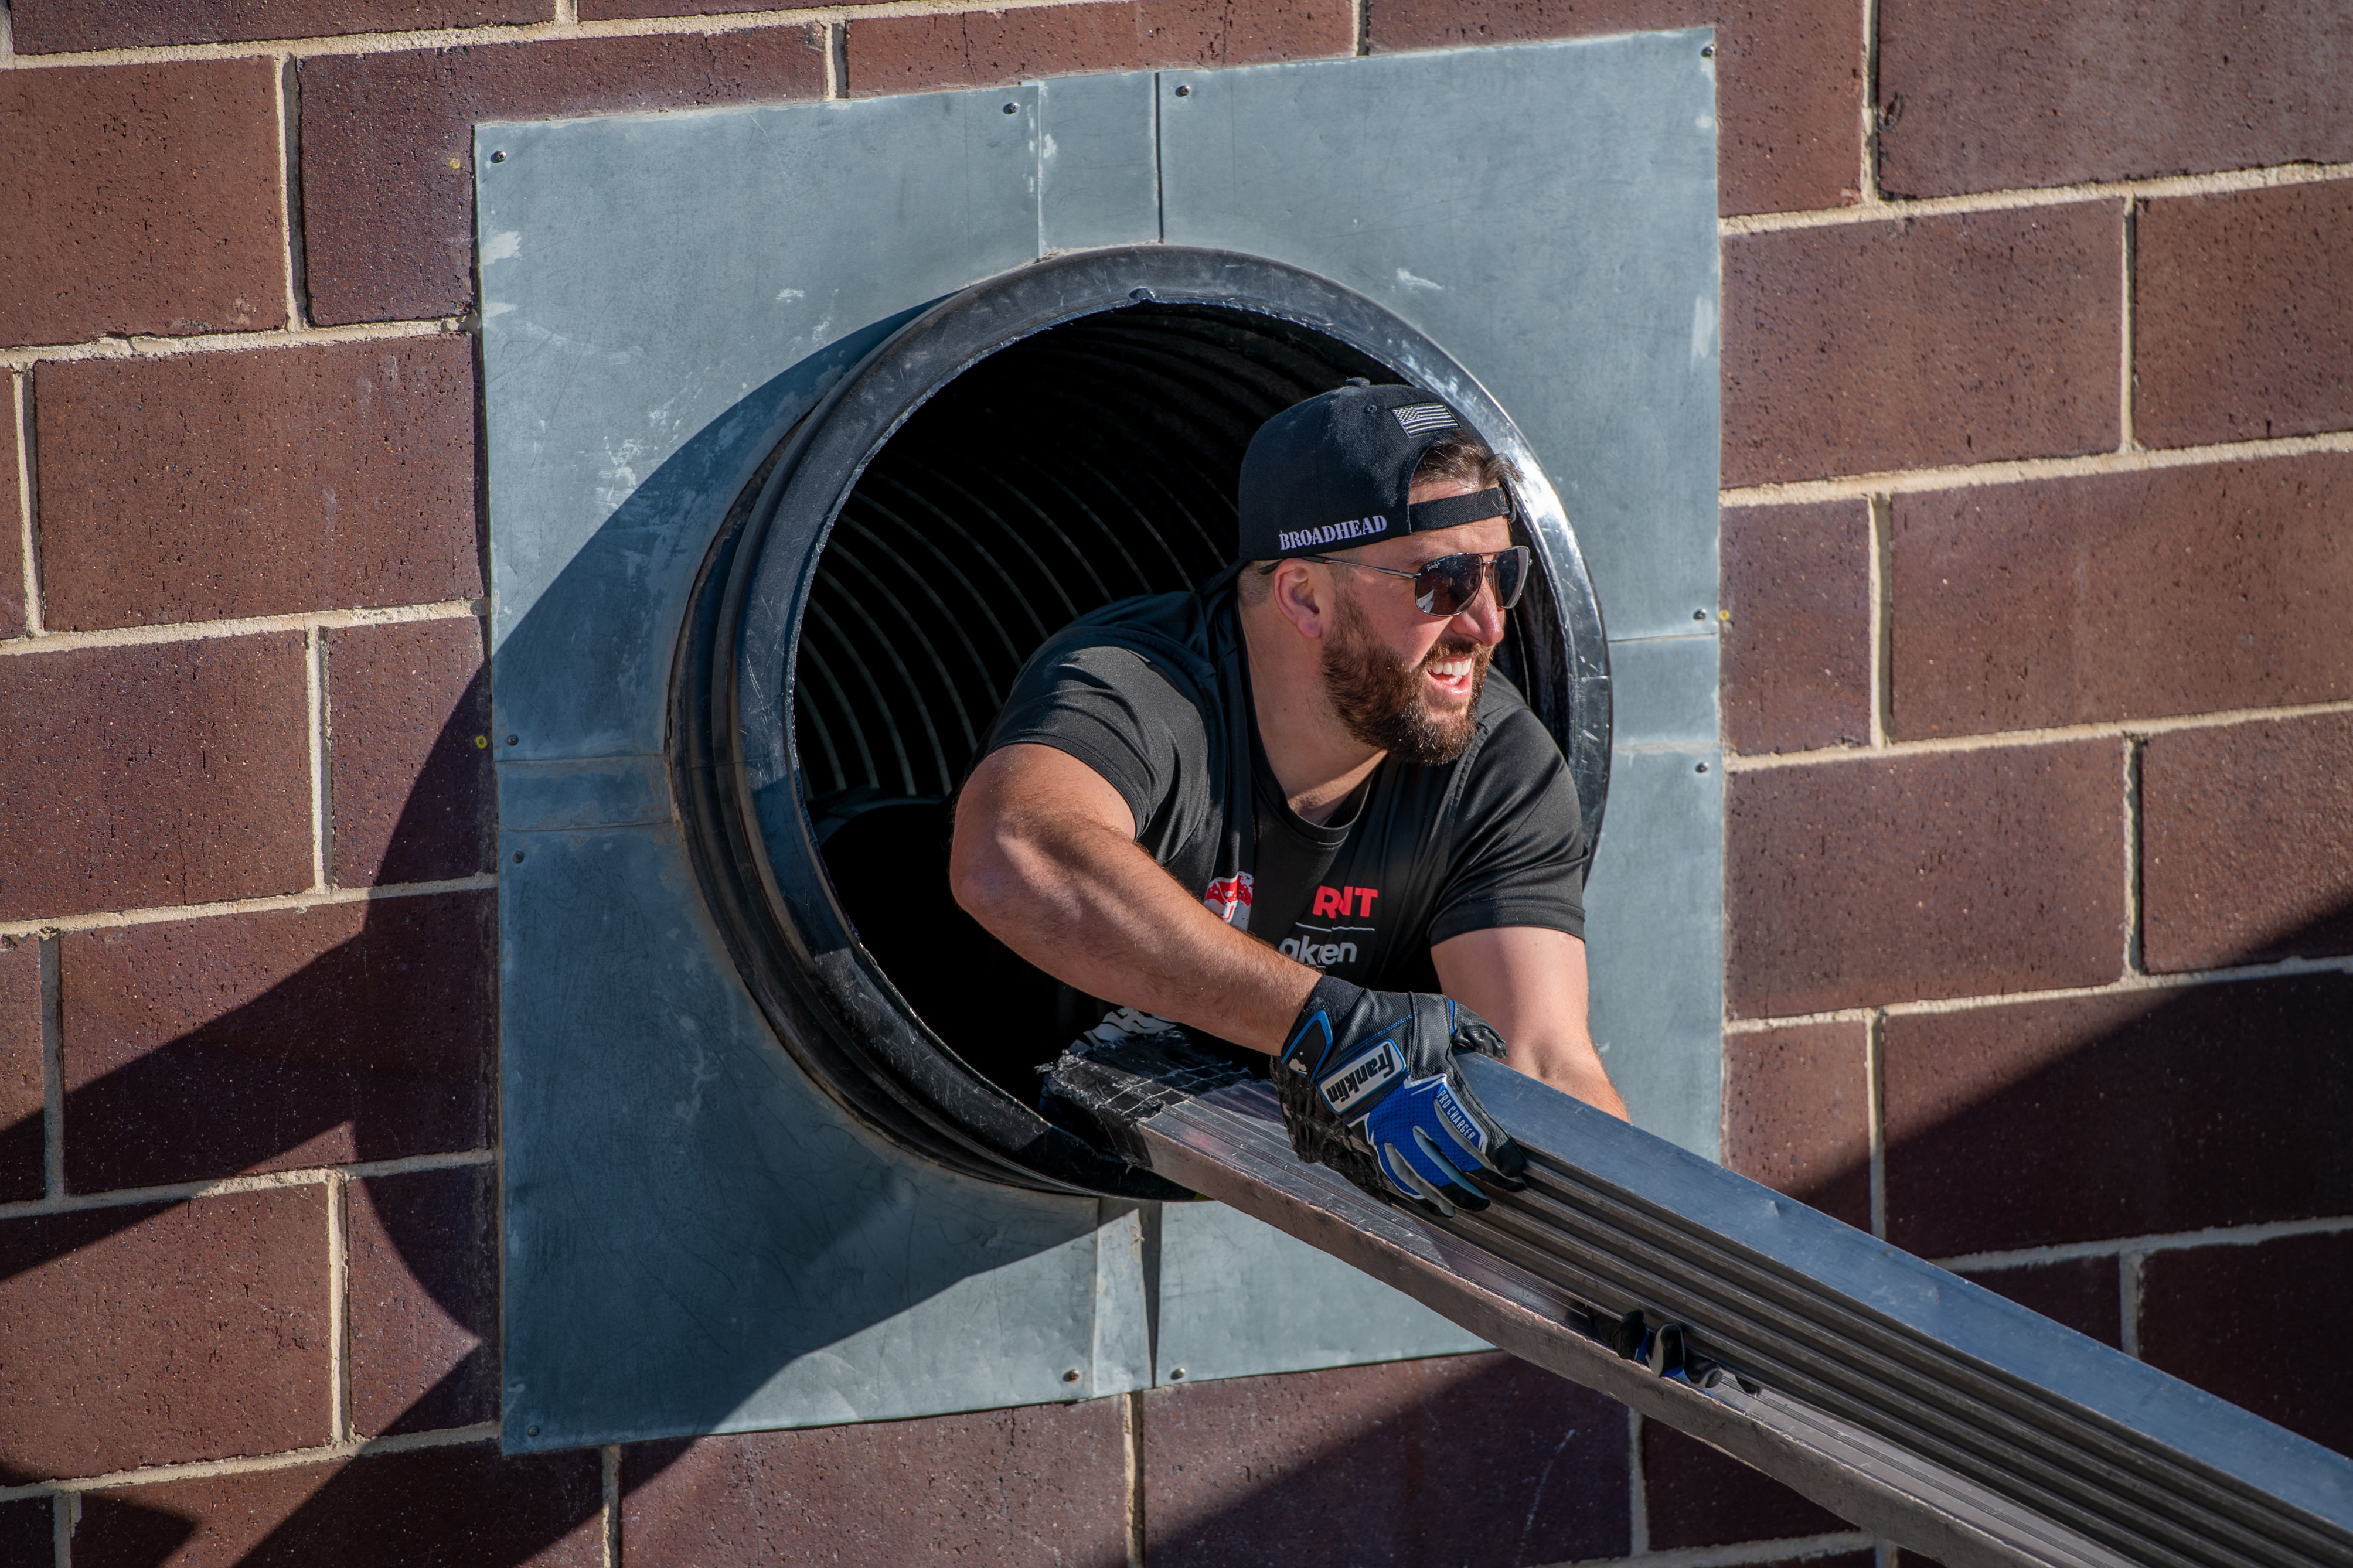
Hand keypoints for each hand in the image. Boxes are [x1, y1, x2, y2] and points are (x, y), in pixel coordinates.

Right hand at [1275, 976, 1526, 1215]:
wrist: (1329, 1030)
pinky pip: (1390, 1175)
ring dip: (1447, 1196)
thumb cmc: (1386, 1019)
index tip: (1516, 1169)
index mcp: (1435, 1089)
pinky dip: (1411, 1192)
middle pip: (1454, 1164)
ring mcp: (1384, 1133)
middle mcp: (1412, 1118)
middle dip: (1480, 1182)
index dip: (1501, 1157)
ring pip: (1422, 1178)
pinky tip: (1424, 1200)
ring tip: (1464, 1206)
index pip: (1478, 1135)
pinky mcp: (1362, 1138)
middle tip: (1500, 1191)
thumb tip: (1497, 1047)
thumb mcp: (1437, 1014)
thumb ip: (1471, 1031)